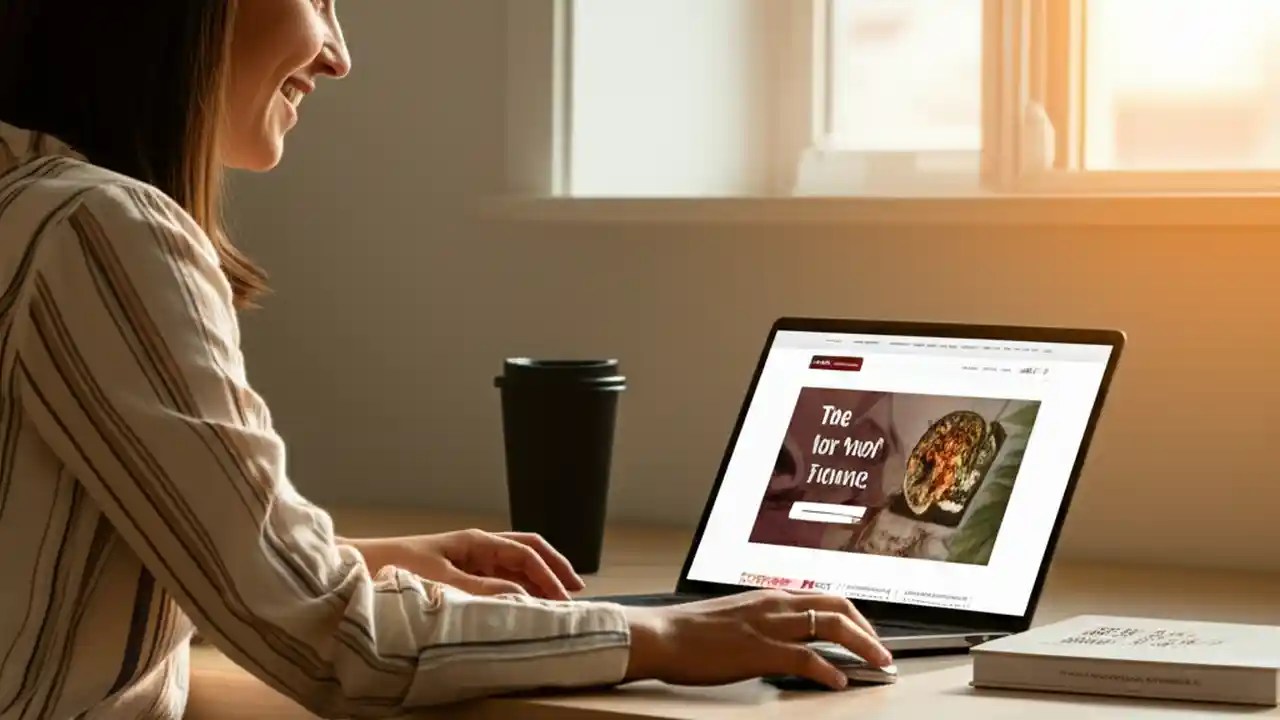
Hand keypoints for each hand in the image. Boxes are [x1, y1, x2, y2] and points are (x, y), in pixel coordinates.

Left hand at [348, 530, 584, 599]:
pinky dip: (518, 589)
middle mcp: (478, 548)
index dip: (550, 573)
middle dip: (554, 569)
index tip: (564, 598)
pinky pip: (499, 579)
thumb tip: (522, 595)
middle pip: (528, 553)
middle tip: (576, 592)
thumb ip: (483, 588)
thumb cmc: (396, 567)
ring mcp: (469, 561)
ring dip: (538, 581)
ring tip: (557, 601)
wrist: (360, 567)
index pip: (526, 553)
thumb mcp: (443, 580)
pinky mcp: (460, 576)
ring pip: (516, 566)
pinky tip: (525, 604)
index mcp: (477, 541)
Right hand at [622, 590, 892, 689]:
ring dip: (861, 646)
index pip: (824, 599)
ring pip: (829, 627)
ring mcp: (769, 626)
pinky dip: (828, 670)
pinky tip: (838, 681)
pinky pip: (806, 657)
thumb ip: (762, 623)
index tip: (867, 634)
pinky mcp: (760, 650)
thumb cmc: (690, 632)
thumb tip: (783, 638)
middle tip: (882, 652)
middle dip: (867, 629)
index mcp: (769, 597)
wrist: (662, 635)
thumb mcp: (735, 619)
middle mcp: (774, 604)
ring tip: (877, 664)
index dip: (853, 617)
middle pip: (837, 607)